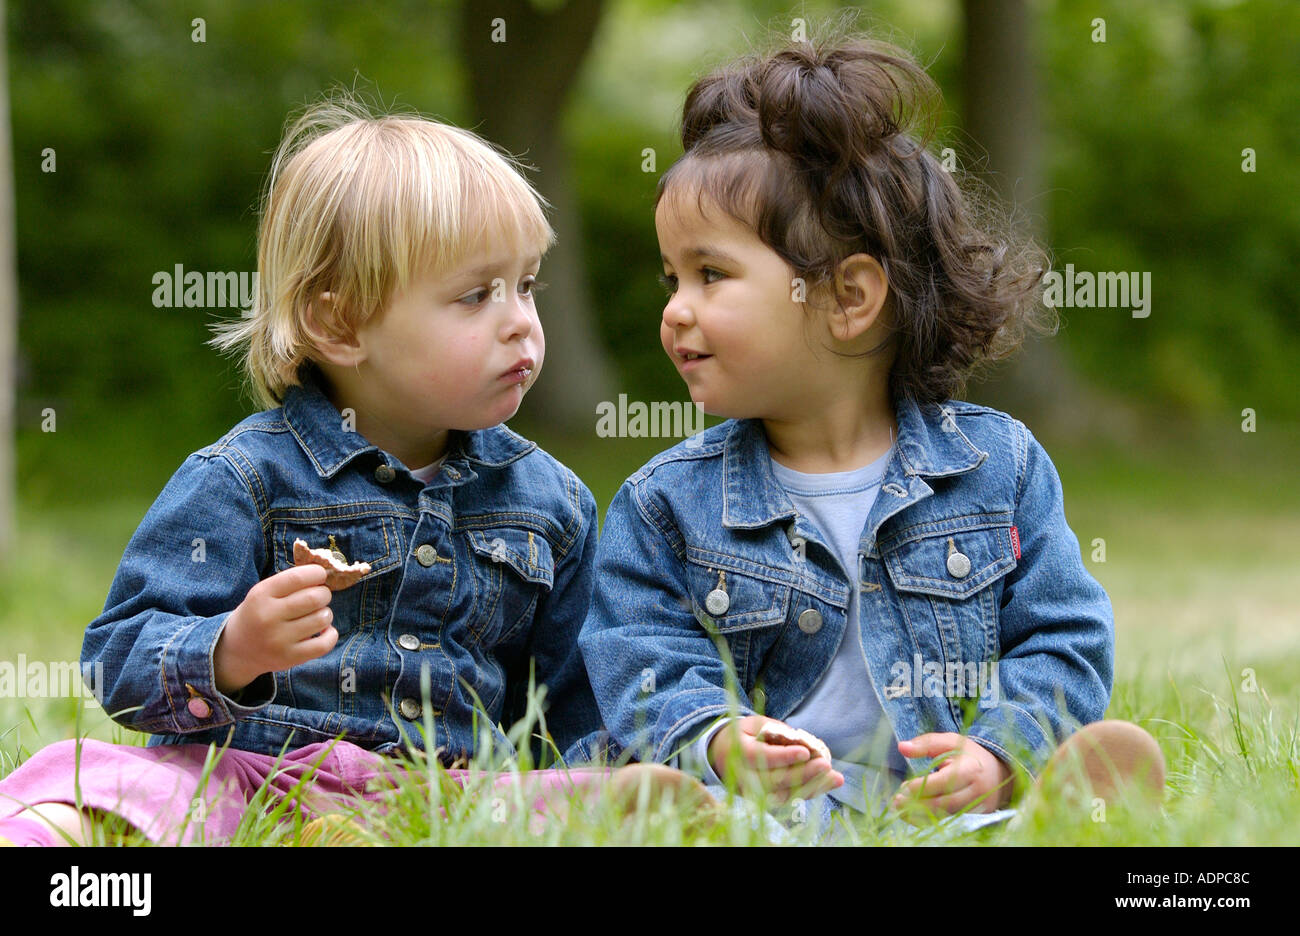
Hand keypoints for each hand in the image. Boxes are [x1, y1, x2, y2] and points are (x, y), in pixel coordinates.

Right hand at [214, 564, 336, 694]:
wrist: (237, 650)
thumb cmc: (258, 614)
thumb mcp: (264, 593)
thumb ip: (290, 582)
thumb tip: (324, 573)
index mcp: (261, 595)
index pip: (298, 577)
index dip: (316, 573)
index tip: (320, 575)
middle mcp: (268, 617)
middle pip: (315, 598)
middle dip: (324, 594)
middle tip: (320, 597)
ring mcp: (278, 640)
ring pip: (322, 619)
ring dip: (326, 613)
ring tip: (317, 615)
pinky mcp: (289, 658)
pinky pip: (324, 644)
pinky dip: (331, 634)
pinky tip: (323, 631)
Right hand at [707, 715, 843, 803]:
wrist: (722, 756)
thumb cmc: (745, 735)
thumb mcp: (756, 724)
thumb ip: (777, 732)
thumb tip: (805, 742)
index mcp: (740, 751)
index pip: (761, 756)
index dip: (784, 756)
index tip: (806, 752)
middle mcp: (744, 776)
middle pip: (775, 780)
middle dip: (803, 774)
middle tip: (826, 765)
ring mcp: (753, 792)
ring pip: (784, 795)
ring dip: (812, 787)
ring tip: (835, 777)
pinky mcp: (764, 801)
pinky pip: (789, 800)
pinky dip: (810, 792)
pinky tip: (828, 783)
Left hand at [891, 733, 1013, 822]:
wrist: (999, 773)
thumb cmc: (968, 754)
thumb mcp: (950, 742)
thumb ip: (926, 743)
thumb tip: (902, 747)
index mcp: (971, 769)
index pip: (945, 781)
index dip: (923, 786)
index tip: (904, 787)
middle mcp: (976, 791)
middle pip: (945, 803)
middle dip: (918, 804)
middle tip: (896, 801)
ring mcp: (977, 807)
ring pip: (946, 816)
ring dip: (920, 815)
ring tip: (899, 810)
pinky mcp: (974, 818)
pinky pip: (948, 822)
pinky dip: (928, 820)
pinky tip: (911, 816)